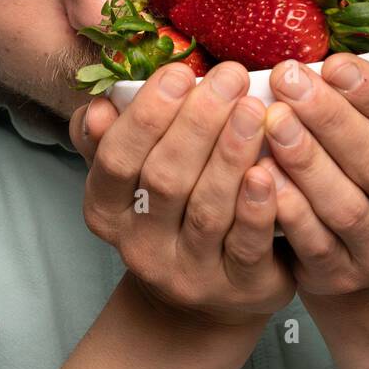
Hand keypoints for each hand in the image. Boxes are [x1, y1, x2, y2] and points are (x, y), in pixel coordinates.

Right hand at [69, 61, 295, 324]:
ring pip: (207, 210)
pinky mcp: (238, 288)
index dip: (146, 116)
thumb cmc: (171, 213)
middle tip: (229, 77)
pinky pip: (246, 246)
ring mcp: (190, 273)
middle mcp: (141, 247)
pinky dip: (256, 207)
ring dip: (230, 154)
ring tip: (254, 109)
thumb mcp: (132, 178)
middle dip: (197, 123)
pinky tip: (269, 170)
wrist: (205, 296)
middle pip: (164, 181)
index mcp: (107, 210)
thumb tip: (98, 106)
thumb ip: (111, 138)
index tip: (179, 73)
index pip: (117, 160)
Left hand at [254, 35, 368, 296]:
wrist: (363, 241)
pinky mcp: (343, 278)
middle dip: (330, 119)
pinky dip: (285, 207)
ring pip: (344, 206)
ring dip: (305, 160)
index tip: (334, 64)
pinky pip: (311, 242)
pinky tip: (259, 172)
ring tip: (271, 119)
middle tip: (288, 79)